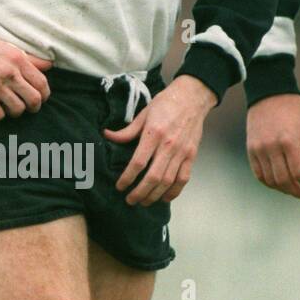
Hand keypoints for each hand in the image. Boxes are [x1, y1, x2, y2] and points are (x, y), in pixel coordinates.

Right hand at [0, 38, 52, 120]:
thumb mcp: (8, 47)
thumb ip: (30, 59)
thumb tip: (49, 65)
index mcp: (18, 60)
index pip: (41, 83)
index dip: (45, 94)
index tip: (41, 97)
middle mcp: (9, 73)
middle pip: (33, 99)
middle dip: (34, 107)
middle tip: (29, 107)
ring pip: (17, 109)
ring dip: (16, 112)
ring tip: (10, 108)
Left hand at [103, 74, 217, 205]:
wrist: (192, 97)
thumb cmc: (166, 103)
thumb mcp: (143, 113)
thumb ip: (127, 130)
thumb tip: (107, 135)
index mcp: (154, 134)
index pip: (138, 162)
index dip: (127, 178)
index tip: (120, 186)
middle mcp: (168, 145)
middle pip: (153, 177)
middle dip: (140, 192)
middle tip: (130, 200)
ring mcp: (182, 152)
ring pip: (168, 181)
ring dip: (155, 195)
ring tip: (144, 202)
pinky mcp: (191, 155)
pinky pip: (183, 179)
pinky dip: (174, 191)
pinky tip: (164, 197)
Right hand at [246, 94, 299, 199]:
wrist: (269, 93)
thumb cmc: (294, 108)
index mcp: (289, 141)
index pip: (299, 172)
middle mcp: (271, 147)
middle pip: (284, 180)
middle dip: (297, 191)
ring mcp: (258, 149)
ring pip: (270, 180)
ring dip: (284, 189)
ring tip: (294, 190)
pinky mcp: (251, 150)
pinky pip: (259, 174)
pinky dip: (269, 183)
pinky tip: (280, 184)